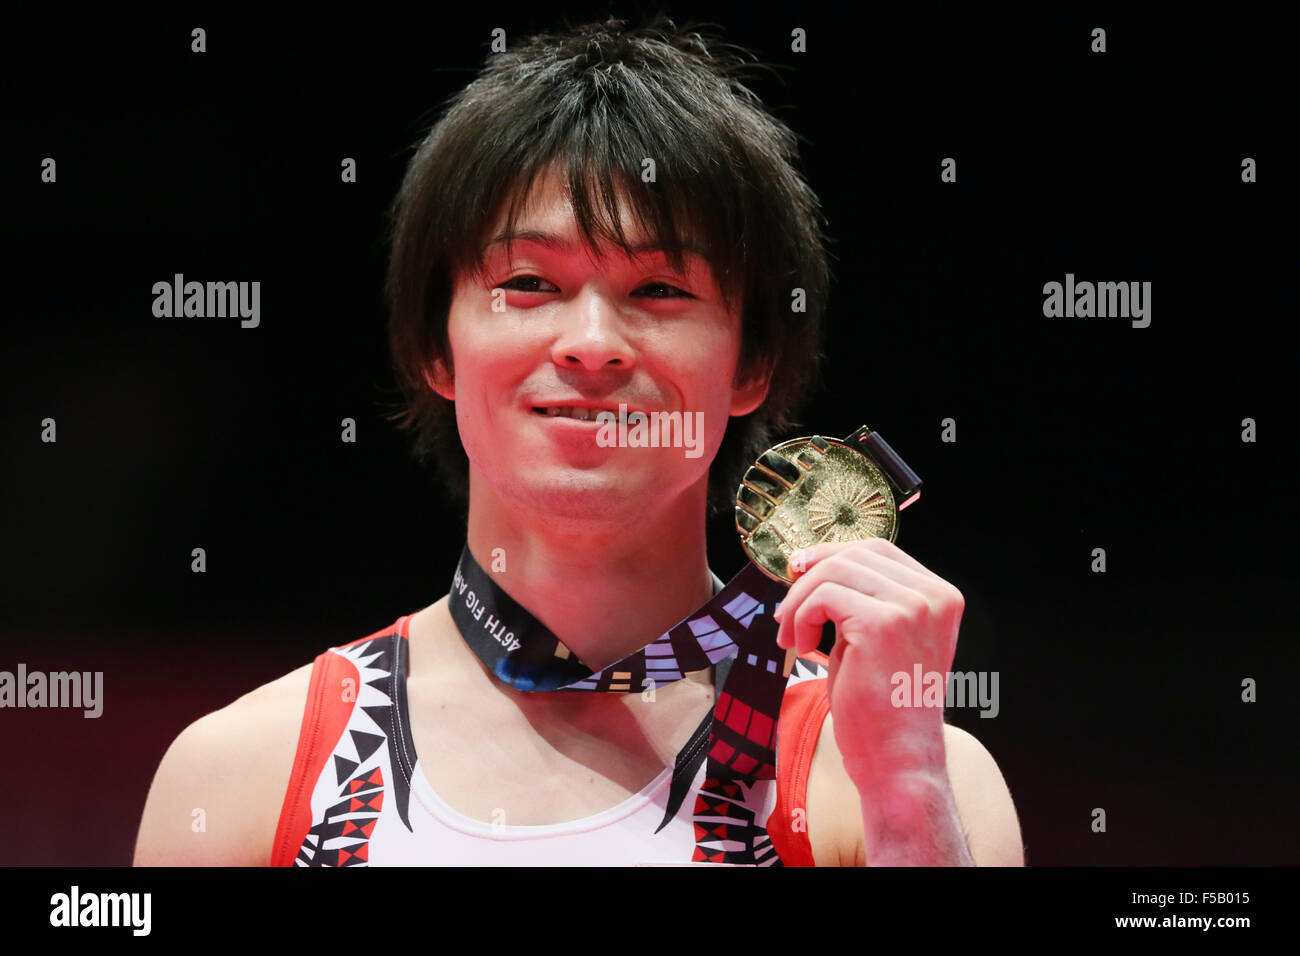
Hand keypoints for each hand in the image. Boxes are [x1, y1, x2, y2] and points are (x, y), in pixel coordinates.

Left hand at [771, 537, 964, 783]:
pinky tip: (801, 647)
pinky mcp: (883, 624)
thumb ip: (862, 599)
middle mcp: (934, 596)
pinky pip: (824, 595)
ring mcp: (913, 608)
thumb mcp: (878, 638)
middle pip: (856, 553)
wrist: (897, 760)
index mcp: (940, 596)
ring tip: (791, 636)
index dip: (832, 555)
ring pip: (835, 570)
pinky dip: (802, 617)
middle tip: (786, 608)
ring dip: (800, 600)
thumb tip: (812, 562)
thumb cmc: (881, 706)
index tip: (800, 575)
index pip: (878, 550)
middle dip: (811, 574)